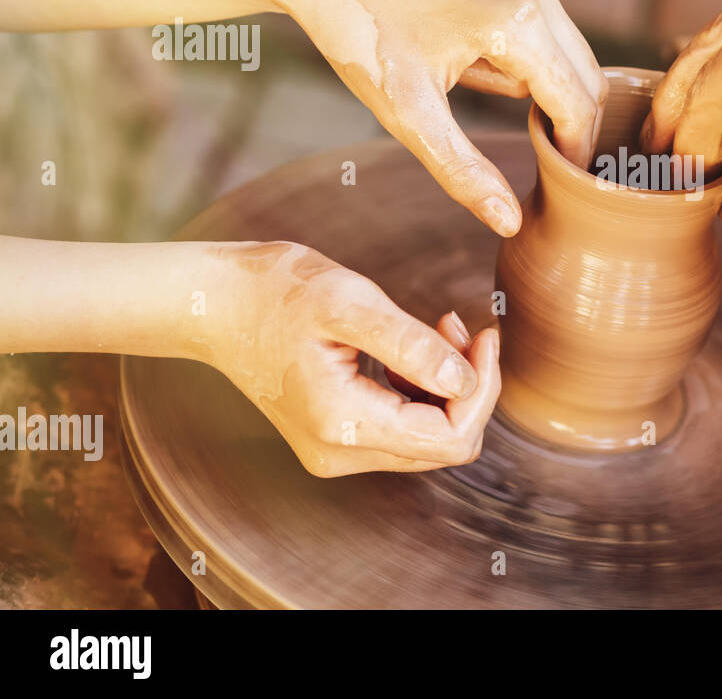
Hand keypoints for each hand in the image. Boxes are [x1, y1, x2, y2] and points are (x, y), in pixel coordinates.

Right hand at [205, 240, 499, 476]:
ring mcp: (334, 451)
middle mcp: (338, 454)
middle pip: (443, 444)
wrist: (213, 302)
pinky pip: (403, 426)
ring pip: (427, 437)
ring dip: (448, 385)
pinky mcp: (334, 436)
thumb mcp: (350, 303)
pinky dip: (422, 388)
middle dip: (468, 385)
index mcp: (342, 425)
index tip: (486, 334)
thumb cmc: (276, 290)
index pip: (450, 438)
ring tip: (441, 328)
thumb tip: (466, 381)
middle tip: (461, 327)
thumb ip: (411, 346)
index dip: (482, 388)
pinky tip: (417, 348)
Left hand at [275, 0, 606, 235]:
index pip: (577, 102)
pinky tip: (472, 59)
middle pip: (587, 77)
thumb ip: (463, 170)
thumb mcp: (408, 113)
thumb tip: (510, 223)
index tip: (560, 181)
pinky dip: (526, 55)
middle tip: (534, 158)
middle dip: (567, 121)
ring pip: (568, 52)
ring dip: (540, 86)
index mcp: (515, 21)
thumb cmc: (360, 35)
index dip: (575, 148)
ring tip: (468, 86)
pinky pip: (545, 26)